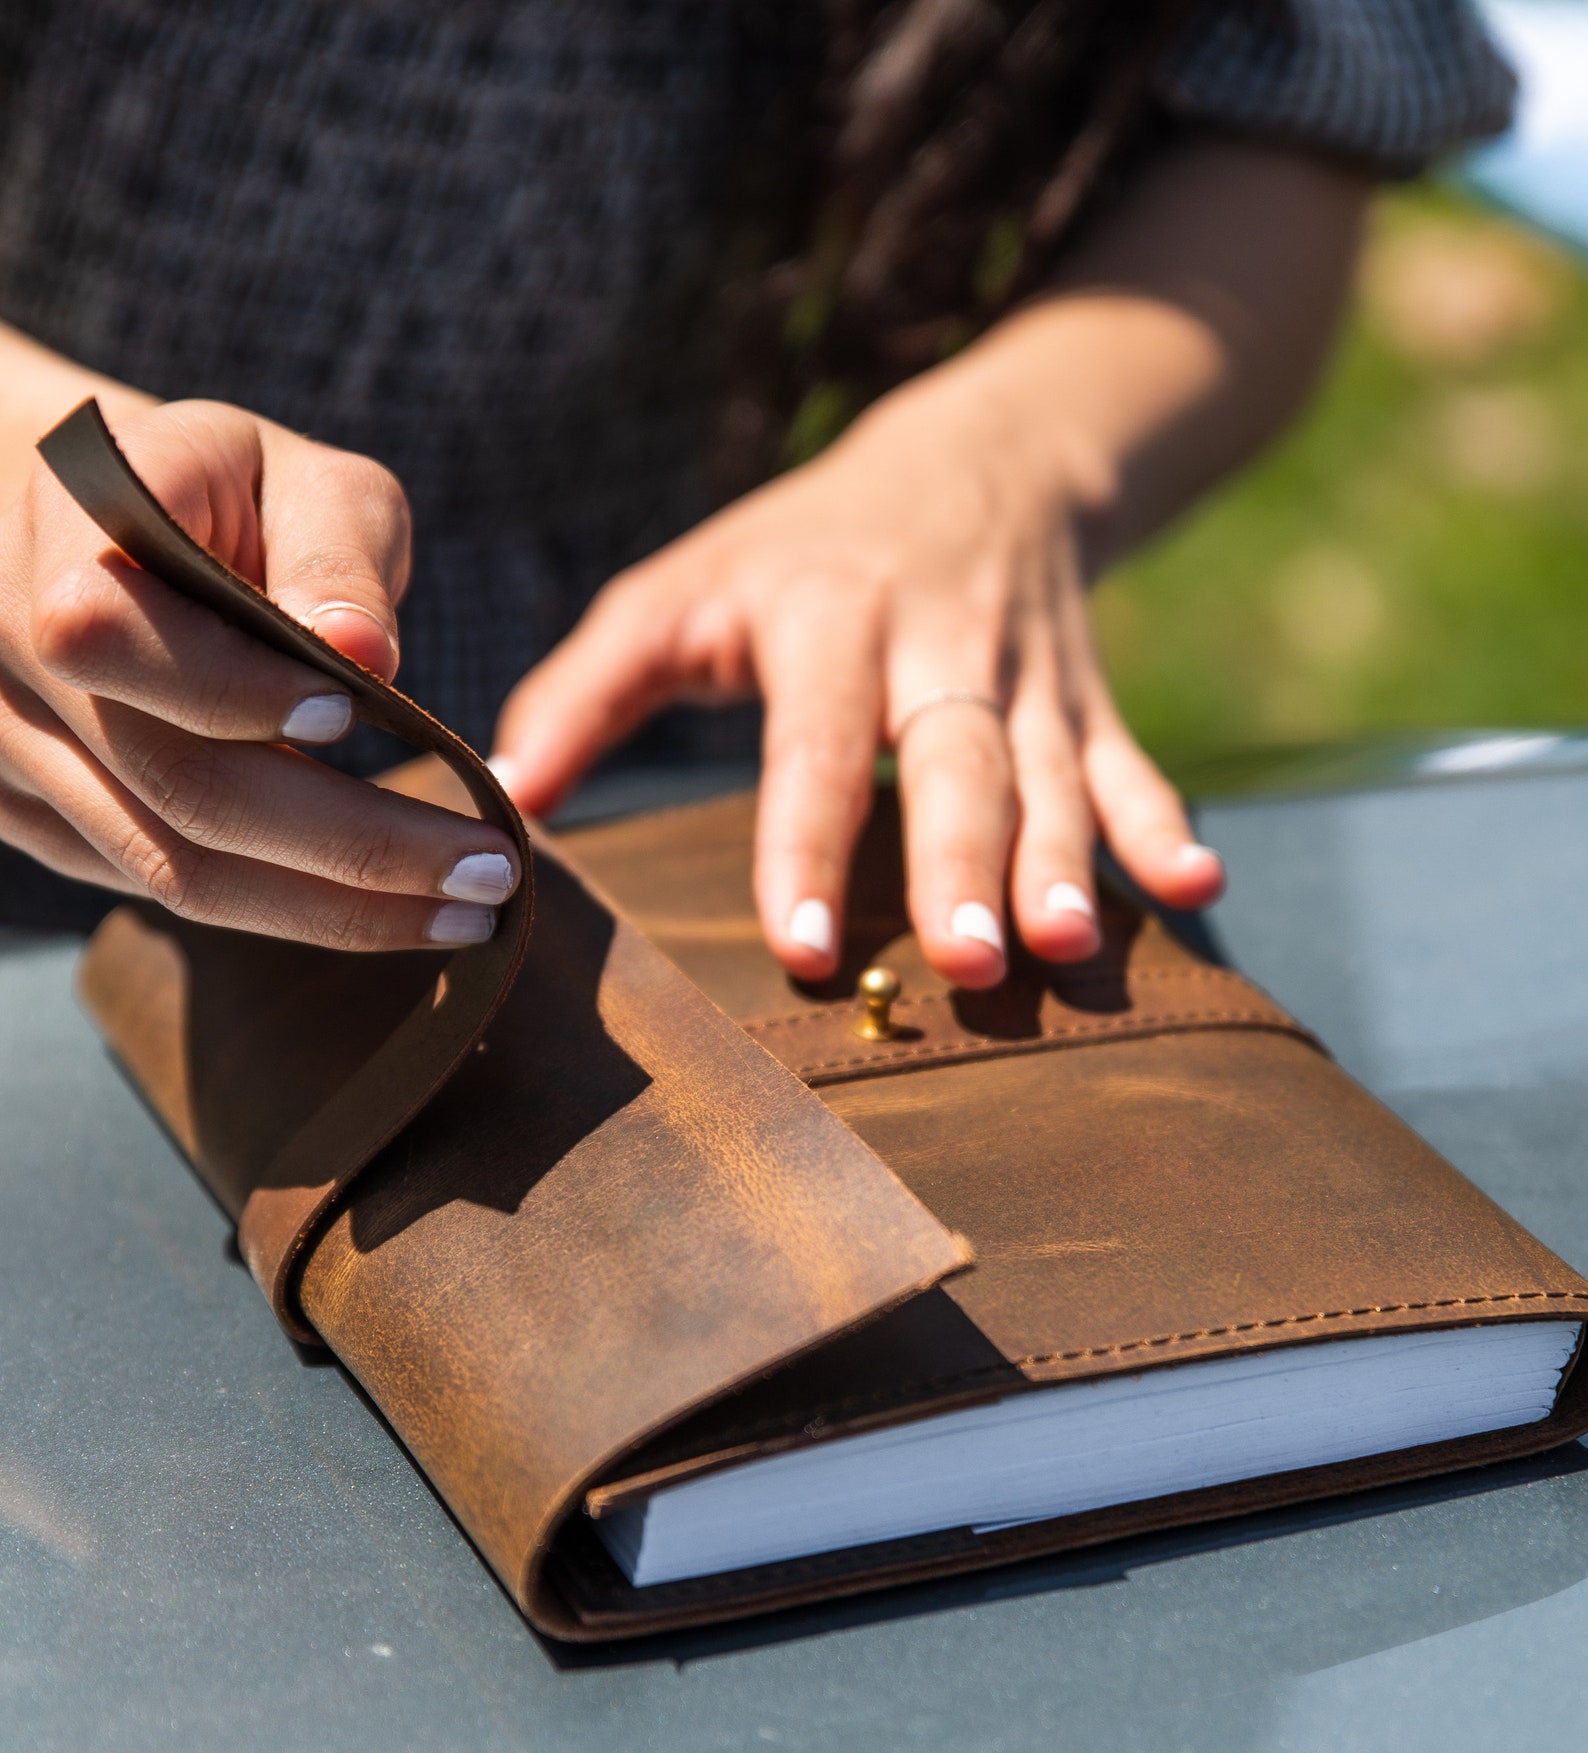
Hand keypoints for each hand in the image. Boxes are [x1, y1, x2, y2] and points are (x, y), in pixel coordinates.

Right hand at [0, 400, 520, 946]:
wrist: (99, 532)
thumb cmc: (223, 492)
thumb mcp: (295, 476)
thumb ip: (333, 549)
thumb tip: (362, 652)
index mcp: (59, 530)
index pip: (109, 635)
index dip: (233, 689)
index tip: (360, 716)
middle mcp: (4, 647)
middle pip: (172, 782)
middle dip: (351, 844)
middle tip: (493, 870)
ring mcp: (8, 746)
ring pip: (169, 867)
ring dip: (334, 908)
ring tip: (469, 915)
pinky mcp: (36, 817)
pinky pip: (159, 889)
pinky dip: (285, 913)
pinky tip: (387, 912)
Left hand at [490, 349, 1221, 988]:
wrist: (976, 452)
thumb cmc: (795, 547)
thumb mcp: (680, 590)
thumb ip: (590, 690)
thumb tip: (499, 793)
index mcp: (825, 613)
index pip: (814, 741)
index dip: (810, 842)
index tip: (805, 943)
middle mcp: (936, 640)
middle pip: (954, 757)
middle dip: (964, 857)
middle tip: (963, 959)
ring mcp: (1024, 671)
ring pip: (1050, 772)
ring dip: (1067, 860)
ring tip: (1066, 947)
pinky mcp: (1085, 697)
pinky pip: (1131, 760)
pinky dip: (1165, 822)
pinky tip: (1198, 892)